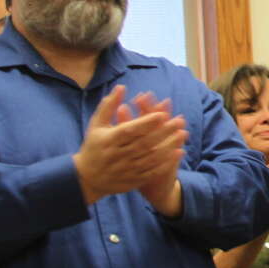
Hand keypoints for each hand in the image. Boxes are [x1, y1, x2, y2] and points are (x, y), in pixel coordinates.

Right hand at [74, 86, 187, 205]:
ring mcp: (125, 169)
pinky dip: (166, 163)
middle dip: (163, 132)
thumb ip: (109, 106)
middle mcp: (117, 155)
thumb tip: (122, 87)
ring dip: (169, 146)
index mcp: (109, 140)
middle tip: (180, 121)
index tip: (162, 114)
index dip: (146, 122)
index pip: (130, 130)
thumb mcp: (96, 125)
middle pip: (144, 143)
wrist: (85, 178)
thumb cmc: (93, 146)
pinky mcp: (132, 180)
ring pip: (151, 158)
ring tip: (183, 134)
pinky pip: (151, 172)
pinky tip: (178, 152)